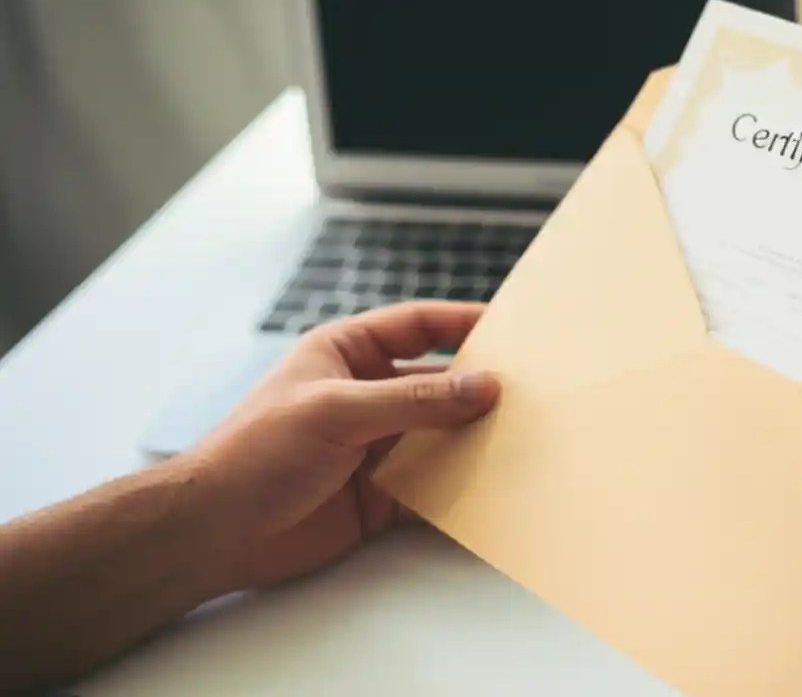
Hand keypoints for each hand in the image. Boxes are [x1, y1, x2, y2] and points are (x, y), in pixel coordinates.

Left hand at [192, 301, 499, 589]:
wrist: (215, 532)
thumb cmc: (256, 453)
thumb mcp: (336, 411)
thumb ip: (413, 400)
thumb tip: (484, 386)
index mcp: (348, 355)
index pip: (417, 326)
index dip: (463, 322)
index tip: (513, 329)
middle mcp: (368, 396)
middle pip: (439, 382)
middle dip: (481, 387)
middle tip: (533, 390)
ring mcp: (377, 446)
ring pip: (443, 435)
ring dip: (477, 439)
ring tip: (527, 438)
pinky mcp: (383, 495)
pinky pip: (435, 485)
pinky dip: (463, 486)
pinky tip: (495, 487)